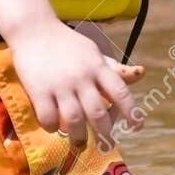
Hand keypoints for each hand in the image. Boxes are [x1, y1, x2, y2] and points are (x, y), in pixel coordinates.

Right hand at [8, 20, 145, 150]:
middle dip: (104, 133)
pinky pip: (48, 118)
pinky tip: (54, 127)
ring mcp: (59, 85)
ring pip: (74, 120)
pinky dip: (52, 127)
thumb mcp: (94, 52)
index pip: (120, 91)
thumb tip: (140, 74)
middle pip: (98, 113)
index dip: (131, 112)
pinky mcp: (38, 90)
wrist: (33, 29)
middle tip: (106, 144)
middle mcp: (81, 77)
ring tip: (80, 142)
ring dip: (79, 136)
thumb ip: (114, 68)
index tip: (137, 127)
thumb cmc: (67, 44)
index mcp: (98, 66)